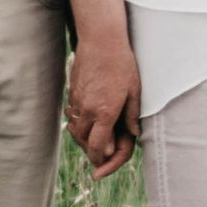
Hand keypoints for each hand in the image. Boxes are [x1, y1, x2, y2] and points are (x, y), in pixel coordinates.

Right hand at [65, 32, 141, 178]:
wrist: (100, 41)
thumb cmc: (122, 64)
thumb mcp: (134, 90)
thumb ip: (132, 115)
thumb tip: (134, 134)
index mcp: (105, 112)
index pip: (97, 146)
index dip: (100, 159)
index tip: (101, 165)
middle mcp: (87, 110)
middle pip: (84, 141)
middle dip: (91, 152)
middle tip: (100, 156)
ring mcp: (77, 101)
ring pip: (75, 130)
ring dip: (84, 139)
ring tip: (95, 140)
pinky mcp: (72, 92)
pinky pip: (73, 115)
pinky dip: (79, 124)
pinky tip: (89, 122)